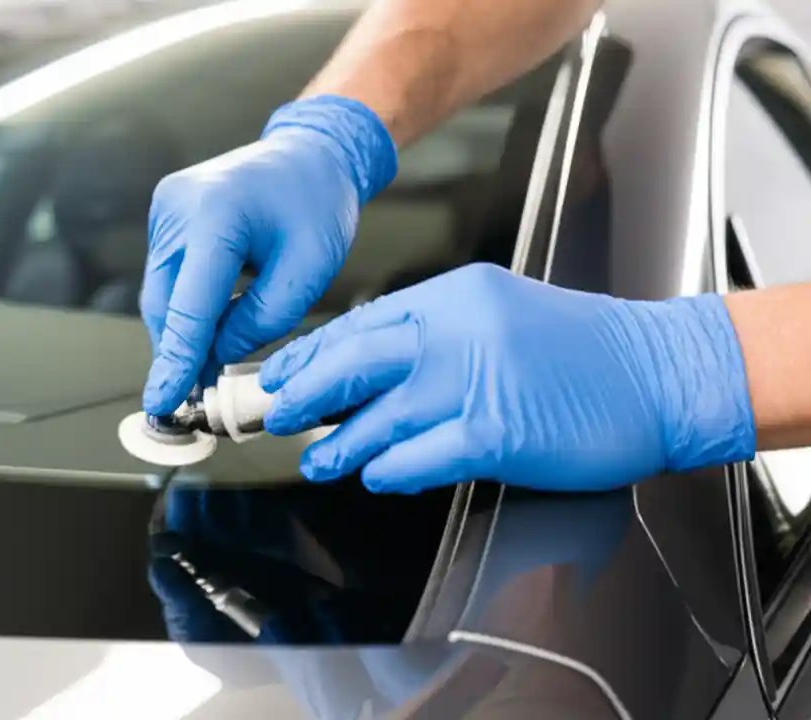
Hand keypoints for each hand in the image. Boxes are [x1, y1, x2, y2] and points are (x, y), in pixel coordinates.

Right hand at [141, 96, 397, 415]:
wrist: (309, 153)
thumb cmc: (316, 203)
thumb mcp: (307, 272)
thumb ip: (260, 321)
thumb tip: (217, 354)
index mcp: (216, 215)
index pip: (189, 306)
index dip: (177, 360)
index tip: (163, 401)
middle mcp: (178, 208)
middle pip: (166, 304)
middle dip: (179, 354)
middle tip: (197, 398)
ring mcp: (165, 209)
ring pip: (162, 295)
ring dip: (182, 333)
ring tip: (206, 370)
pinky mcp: (165, 217)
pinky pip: (168, 278)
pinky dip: (184, 309)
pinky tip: (206, 332)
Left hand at [260, 264, 755, 492]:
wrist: (662, 372)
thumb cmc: (584, 351)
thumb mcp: (499, 314)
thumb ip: (436, 333)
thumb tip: (368, 365)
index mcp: (456, 295)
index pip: (362, 324)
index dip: (312, 355)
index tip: (281, 374)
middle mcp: (459, 331)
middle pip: (354, 363)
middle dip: (304, 394)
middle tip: (275, 414)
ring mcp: (477, 381)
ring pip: (379, 417)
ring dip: (340, 443)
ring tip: (318, 458)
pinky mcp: (496, 433)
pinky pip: (418, 458)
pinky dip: (389, 471)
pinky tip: (376, 476)